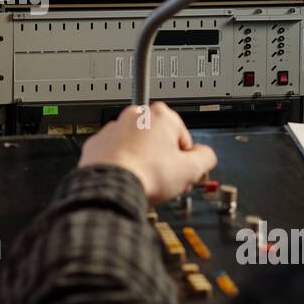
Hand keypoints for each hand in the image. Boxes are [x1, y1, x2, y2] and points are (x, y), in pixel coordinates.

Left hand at [79, 101, 217, 205]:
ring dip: (142, 162)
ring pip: (136, 147)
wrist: (109, 188)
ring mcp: (113, 129)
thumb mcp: (190, 170)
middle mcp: (134, 116)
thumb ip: (205, 157)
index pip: (183, 137)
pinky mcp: (97, 144)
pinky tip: (127, 178)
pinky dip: (121, 165)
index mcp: (160, 115)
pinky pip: (116, 154)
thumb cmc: (146, 174)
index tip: (180, 172)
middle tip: (164, 179)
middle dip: (163, 160)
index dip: (184, 159)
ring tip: (145, 181)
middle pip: (158, 141)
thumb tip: (206, 155)